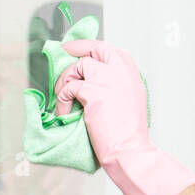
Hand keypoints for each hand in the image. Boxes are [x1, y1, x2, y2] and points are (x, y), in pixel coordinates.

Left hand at [54, 39, 148, 166]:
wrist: (129, 147)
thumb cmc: (130, 132)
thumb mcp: (132, 100)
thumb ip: (119, 86)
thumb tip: (99, 83)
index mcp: (131, 74)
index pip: (112, 51)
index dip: (94, 49)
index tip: (82, 52)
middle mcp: (121, 70)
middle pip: (96, 48)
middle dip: (77, 47)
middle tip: (64, 50)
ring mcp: (107, 77)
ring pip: (78, 65)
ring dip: (65, 80)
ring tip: (63, 97)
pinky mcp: (91, 90)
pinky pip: (69, 88)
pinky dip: (62, 100)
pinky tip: (64, 113)